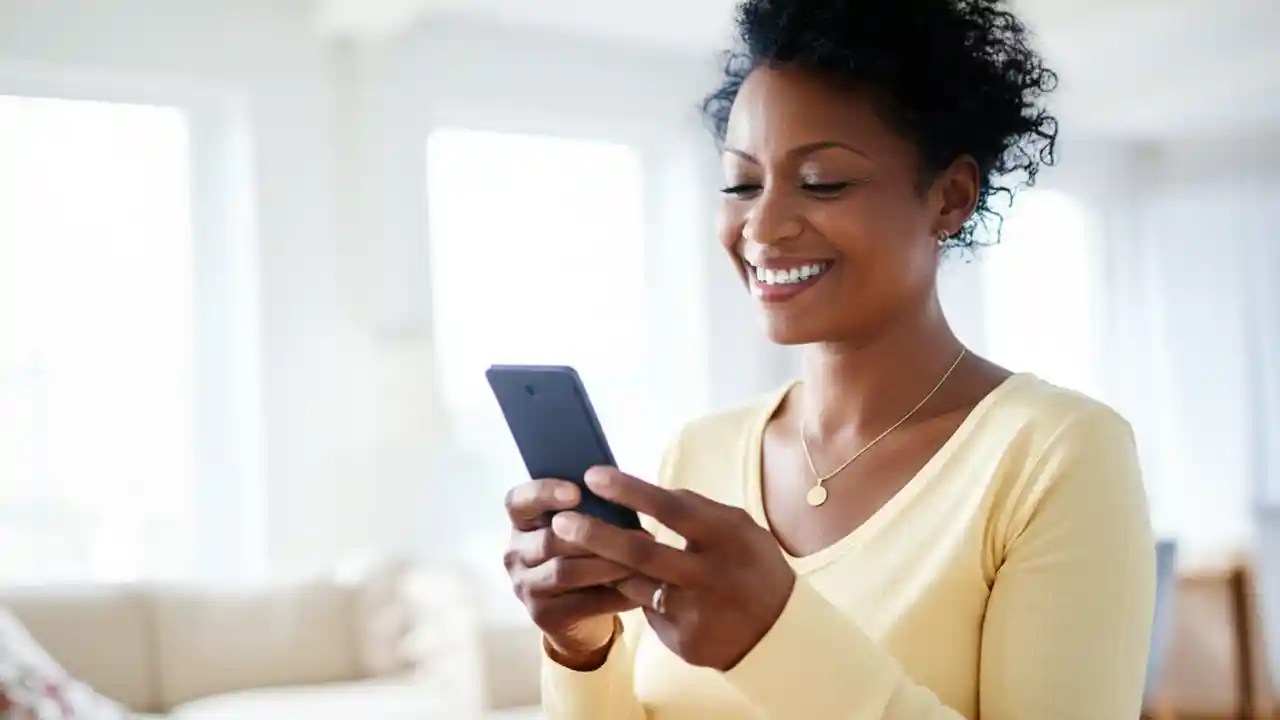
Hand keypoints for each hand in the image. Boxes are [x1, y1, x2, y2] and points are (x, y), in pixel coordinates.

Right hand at [503, 478, 644, 666]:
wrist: (579, 615)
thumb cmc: (585, 557)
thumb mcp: (583, 529)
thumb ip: (592, 510)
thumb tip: (625, 488)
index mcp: (522, 523)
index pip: (518, 501)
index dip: (544, 493)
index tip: (577, 491)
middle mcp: (515, 553)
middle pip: (549, 539)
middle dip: (595, 535)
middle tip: (639, 534)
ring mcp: (525, 586)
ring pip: (566, 571)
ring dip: (607, 565)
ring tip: (642, 560)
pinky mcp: (542, 614)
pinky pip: (582, 602)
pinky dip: (615, 595)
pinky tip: (640, 590)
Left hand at [550, 467, 795, 671]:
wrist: (778, 637)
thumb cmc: (752, 568)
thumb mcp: (739, 530)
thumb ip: (698, 511)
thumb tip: (648, 494)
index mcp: (728, 538)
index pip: (672, 509)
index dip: (629, 491)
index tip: (593, 476)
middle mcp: (711, 576)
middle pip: (642, 553)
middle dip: (595, 535)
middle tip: (560, 521)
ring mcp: (696, 613)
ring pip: (634, 585)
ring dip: (601, 566)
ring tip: (572, 549)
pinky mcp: (683, 641)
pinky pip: (645, 611)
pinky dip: (628, 593)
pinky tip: (612, 581)